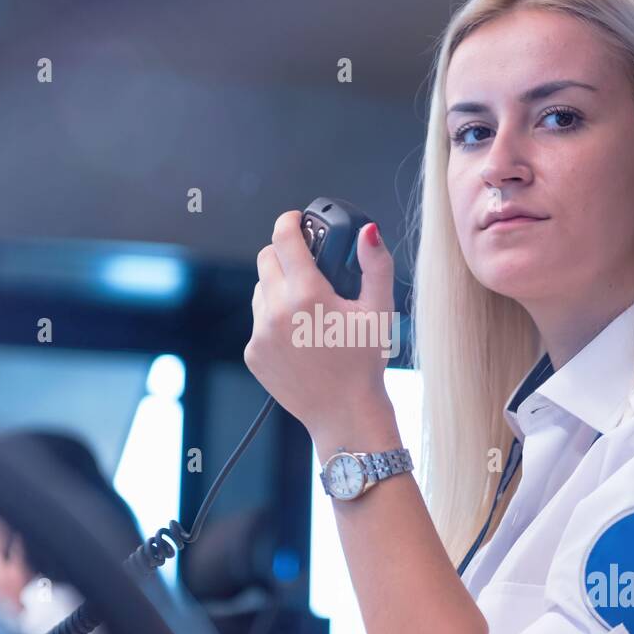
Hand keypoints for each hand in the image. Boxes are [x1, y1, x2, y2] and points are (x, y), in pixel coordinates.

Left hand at [245, 210, 396, 438]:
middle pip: (266, 259)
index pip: (284, 237)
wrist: (344, 412)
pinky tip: (299, 335)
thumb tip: (369, 232)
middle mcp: (277, 311)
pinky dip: (273, 319)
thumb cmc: (365, 363)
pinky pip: (258, 321)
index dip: (290, 221)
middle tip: (308, 267)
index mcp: (307, 295)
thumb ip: (376, 265)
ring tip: (308, 307)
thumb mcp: (379, 310)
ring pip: (261, 290)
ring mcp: (261, 334)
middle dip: (285, 254)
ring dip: (278, 288)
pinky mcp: (253, 353)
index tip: (296, 220)